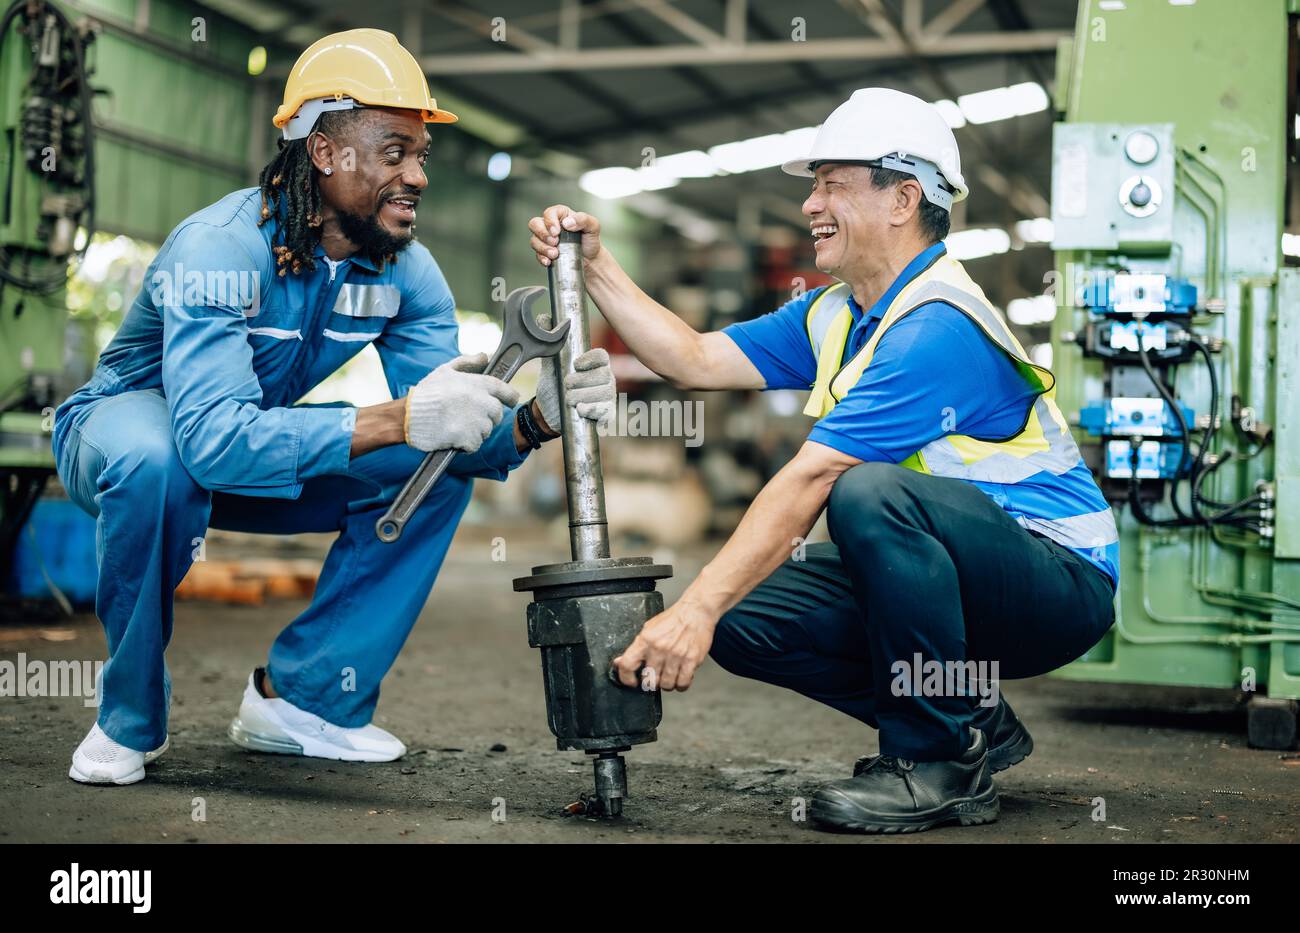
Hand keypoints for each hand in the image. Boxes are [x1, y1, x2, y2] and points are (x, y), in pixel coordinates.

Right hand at [405, 353, 519, 452]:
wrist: (409, 416)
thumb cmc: (427, 392)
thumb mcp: (445, 370)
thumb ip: (467, 362)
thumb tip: (485, 356)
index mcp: (478, 384)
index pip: (505, 390)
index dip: (510, 396)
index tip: (511, 400)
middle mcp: (482, 402)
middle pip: (497, 414)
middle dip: (488, 416)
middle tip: (471, 417)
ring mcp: (477, 421)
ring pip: (486, 430)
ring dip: (476, 431)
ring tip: (457, 425)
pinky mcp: (469, 438)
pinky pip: (476, 444)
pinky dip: (467, 444)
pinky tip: (454, 436)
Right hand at [528, 205, 601, 266]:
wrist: (591, 259)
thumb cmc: (590, 241)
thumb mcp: (593, 226)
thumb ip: (583, 219)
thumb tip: (567, 222)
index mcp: (562, 215)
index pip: (549, 213)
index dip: (550, 222)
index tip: (557, 232)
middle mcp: (551, 225)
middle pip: (535, 224)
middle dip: (542, 234)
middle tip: (555, 242)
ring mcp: (546, 239)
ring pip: (534, 240)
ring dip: (543, 248)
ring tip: (555, 254)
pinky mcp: (544, 252)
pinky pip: (537, 254)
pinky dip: (542, 258)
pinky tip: (549, 261)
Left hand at [536, 347, 615, 432]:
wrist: (548, 412)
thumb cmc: (553, 387)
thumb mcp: (550, 367)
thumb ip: (552, 348)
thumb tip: (545, 323)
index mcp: (595, 364)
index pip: (601, 356)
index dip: (590, 359)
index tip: (575, 365)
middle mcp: (606, 378)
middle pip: (604, 374)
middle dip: (581, 380)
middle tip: (566, 385)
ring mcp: (608, 396)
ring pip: (604, 392)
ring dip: (582, 395)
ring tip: (568, 399)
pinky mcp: (606, 413)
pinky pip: (605, 410)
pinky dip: (591, 409)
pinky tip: (580, 408)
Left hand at [612, 600, 716, 691]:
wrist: (696, 611)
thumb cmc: (673, 619)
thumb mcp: (649, 629)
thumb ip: (636, 647)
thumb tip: (620, 661)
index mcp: (646, 640)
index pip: (627, 665)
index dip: (626, 678)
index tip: (631, 681)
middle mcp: (659, 649)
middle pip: (649, 680)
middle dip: (651, 682)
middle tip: (655, 677)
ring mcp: (676, 656)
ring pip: (667, 685)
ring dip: (667, 684)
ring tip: (669, 676)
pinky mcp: (691, 660)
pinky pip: (683, 683)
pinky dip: (681, 685)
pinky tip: (680, 678)